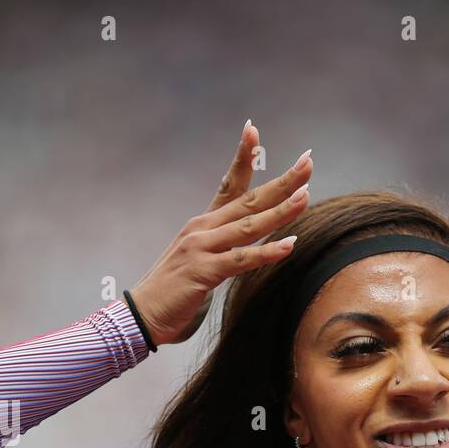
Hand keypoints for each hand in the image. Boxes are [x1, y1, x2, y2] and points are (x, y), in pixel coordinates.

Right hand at [129, 121, 311, 346]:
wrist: (141, 316)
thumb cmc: (173, 295)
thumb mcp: (201, 266)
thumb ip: (223, 254)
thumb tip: (244, 255)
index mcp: (202, 224)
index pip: (228, 184)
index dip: (242, 157)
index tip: (254, 131)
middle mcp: (202, 228)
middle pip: (248, 199)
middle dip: (282, 181)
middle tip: (307, 160)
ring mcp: (201, 247)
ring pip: (249, 225)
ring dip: (280, 210)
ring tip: (306, 196)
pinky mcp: (203, 271)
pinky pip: (241, 259)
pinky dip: (266, 252)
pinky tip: (289, 245)